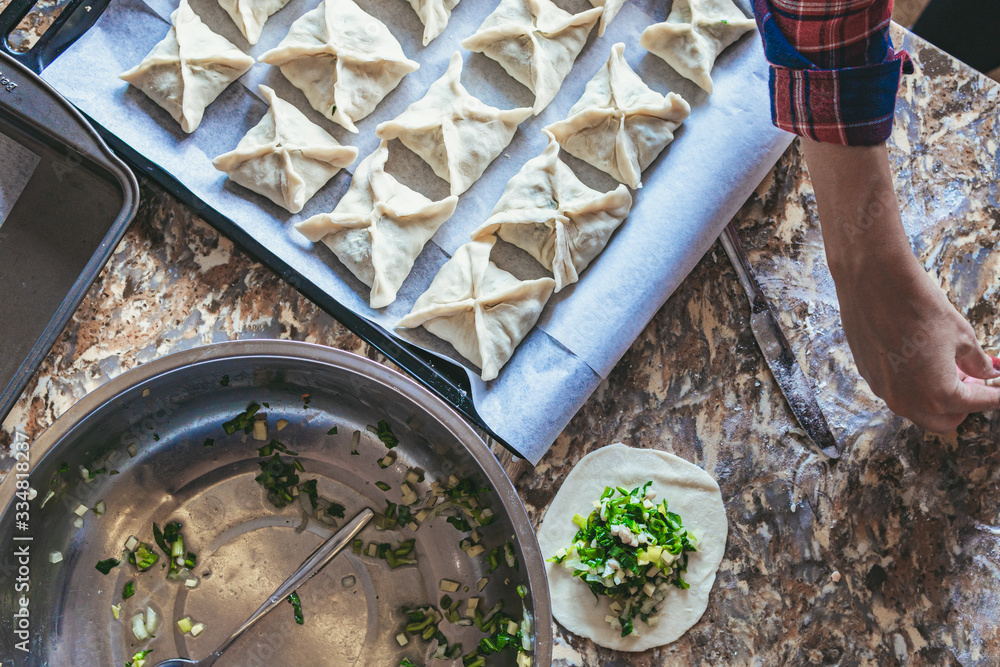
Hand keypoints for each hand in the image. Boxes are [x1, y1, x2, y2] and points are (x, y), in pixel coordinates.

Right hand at [800, 139, 999, 431]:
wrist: (874, 286)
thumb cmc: (920, 308)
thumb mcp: (961, 335)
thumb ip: (976, 362)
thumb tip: (985, 372)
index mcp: (941, 394)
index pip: (979, 404)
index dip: (996, 395)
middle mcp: (910, 401)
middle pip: (945, 421)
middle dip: (962, 406)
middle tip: (972, 381)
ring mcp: (885, 391)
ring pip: (917, 409)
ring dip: (935, 397)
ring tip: (944, 367)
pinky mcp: (869, 377)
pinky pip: (896, 392)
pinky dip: (911, 384)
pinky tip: (916, 357)